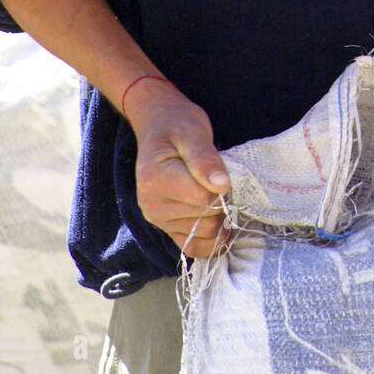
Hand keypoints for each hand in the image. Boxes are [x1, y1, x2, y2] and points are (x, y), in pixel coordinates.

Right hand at [124, 83, 232, 258]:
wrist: (159, 126)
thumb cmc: (177, 125)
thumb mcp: (193, 132)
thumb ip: (205, 159)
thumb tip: (222, 185)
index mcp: (154, 180)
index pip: (203, 197)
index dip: (221, 185)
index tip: (222, 168)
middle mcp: (151, 205)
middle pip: (206, 218)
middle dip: (221, 200)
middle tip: (220, 178)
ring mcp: (158, 220)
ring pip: (206, 233)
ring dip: (219, 216)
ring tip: (215, 192)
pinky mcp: (168, 229)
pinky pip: (195, 248)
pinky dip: (213, 238)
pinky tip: (220, 219)